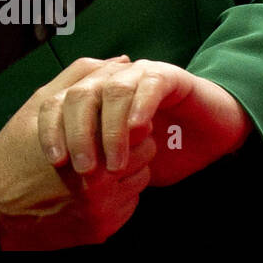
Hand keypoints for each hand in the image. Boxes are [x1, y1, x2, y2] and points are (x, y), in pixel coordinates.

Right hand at [0, 56, 156, 249]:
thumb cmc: (15, 153)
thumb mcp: (38, 107)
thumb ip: (79, 78)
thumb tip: (119, 62)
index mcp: (84, 143)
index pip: (137, 123)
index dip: (125, 117)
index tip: (110, 117)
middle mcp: (99, 179)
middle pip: (144, 150)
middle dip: (128, 142)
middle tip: (104, 141)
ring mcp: (103, 207)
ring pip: (141, 178)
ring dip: (127, 169)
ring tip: (99, 163)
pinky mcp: (104, 228)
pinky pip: (131, 204)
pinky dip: (119, 194)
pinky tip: (95, 188)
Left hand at [36, 57, 252, 187]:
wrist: (212, 133)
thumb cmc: (162, 149)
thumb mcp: (122, 163)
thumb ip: (96, 165)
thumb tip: (63, 187)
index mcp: (90, 95)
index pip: (55, 103)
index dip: (50, 129)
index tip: (55, 161)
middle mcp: (108, 80)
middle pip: (78, 95)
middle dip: (77, 132)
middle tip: (83, 168)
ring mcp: (136, 75)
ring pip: (111, 91)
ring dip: (110, 129)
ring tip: (114, 164)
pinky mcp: (167, 76)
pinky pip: (148, 86)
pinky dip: (140, 107)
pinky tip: (139, 130)